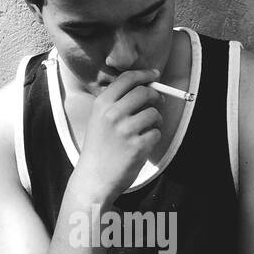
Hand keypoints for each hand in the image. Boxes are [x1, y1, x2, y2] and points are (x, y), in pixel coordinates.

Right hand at [73, 69, 163, 203]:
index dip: (144, 74)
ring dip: (156, 120)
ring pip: (154, 113)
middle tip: (159, 102)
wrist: (94, 179)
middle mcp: (113, 114)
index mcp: (102, 104)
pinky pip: (157, 133)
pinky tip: (144, 144)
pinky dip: (154, 137)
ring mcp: (125, 130)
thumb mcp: (98, 120)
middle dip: (156, 96)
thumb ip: (116, 103)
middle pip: (144, 92)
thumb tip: (144, 87)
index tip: (154, 75)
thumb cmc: (99, 149)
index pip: (127, 79)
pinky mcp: (138, 146)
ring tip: (148, 129)